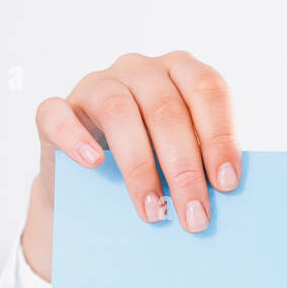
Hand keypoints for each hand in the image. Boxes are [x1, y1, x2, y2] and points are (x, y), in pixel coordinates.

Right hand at [21, 50, 239, 280]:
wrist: (96, 181)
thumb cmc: (157, 164)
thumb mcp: (186, 158)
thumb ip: (205, 165)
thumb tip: (227, 199)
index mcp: (181, 74)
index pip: (207, 90)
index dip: (220, 136)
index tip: (227, 184)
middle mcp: (141, 70)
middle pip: (165, 110)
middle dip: (184, 169)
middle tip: (195, 216)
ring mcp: (97, 84)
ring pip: (118, 110)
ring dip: (140, 167)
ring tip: (154, 212)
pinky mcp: (58, 108)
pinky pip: (58, 115)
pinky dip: (75, 138)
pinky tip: (93, 164)